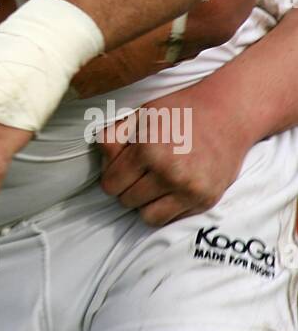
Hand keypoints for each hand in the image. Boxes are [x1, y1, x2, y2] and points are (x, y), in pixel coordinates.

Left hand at [97, 78, 253, 225]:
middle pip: (127, 201)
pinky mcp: (206, 200)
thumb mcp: (140, 114)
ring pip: (148, 217)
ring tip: (154, 183)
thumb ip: (114, 137)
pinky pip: (172, 219)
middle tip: (140, 173)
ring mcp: (189, 189)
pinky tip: (172, 188)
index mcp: (148, 149)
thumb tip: (102, 161)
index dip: (111, 176)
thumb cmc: (179, 111)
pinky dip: (167, 208)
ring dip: (146, 203)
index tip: (120, 169)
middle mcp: (169, 172)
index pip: (110, 184)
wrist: (227, 114)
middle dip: (128, 188)